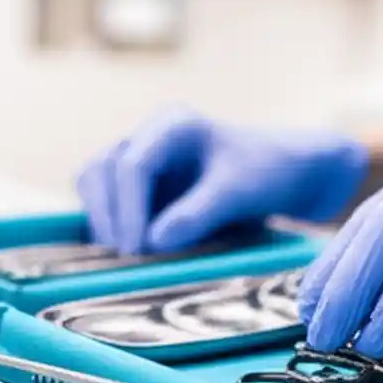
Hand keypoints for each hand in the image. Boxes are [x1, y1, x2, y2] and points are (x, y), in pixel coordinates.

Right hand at [76, 108, 369, 254]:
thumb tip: (154, 241)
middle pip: (102, 169)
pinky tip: (127, 248)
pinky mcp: (139, 185)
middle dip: (108, 214)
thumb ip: (199, 213)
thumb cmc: (268, 172)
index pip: (132, 165)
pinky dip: (109, 222)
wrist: (288, 173)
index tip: (136, 249)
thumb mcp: (239, 191)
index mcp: (173, 125)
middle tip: (126, 256)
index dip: (127, 209)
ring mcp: (140, 158)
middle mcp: (148, 136)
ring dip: (102, 217)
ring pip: (94, 181)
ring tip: (124, 254)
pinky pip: (106, 200)